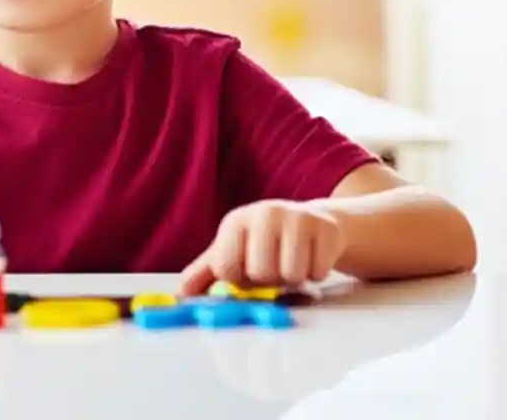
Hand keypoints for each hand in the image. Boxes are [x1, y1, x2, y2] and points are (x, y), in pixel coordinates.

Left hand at [179, 200, 344, 294]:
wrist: (308, 222)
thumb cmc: (262, 243)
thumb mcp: (232, 251)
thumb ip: (205, 273)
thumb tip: (181, 292)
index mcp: (235, 222)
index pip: (226, 266)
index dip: (237, 280)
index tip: (245, 272)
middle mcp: (264, 213)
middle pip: (260, 272)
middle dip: (267, 280)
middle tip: (272, 268)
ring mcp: (297, 218)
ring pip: (292, 274)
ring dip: (293, 279)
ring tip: (290, 264)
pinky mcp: (326, 228)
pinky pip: (318, 272)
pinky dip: (315, 274)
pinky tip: (310, 258)